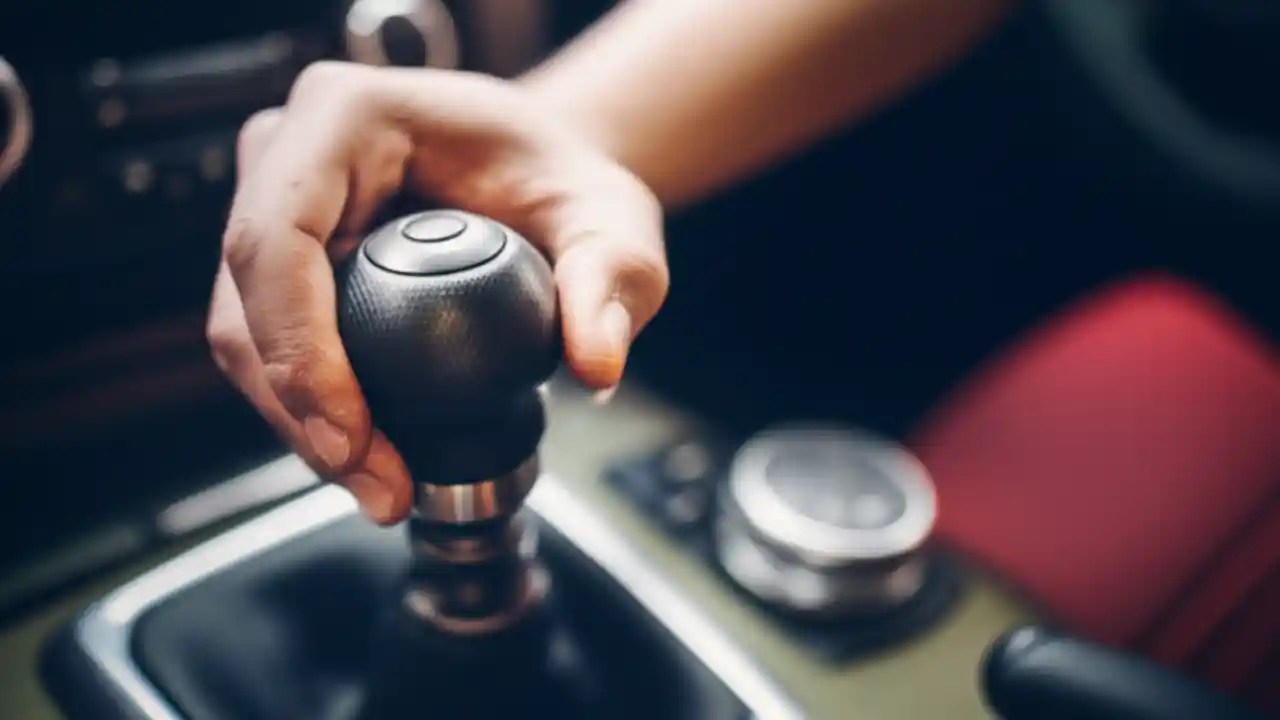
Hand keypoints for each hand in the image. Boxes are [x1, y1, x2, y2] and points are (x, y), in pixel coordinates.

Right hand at [206, 62, 667, 523]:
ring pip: (245, 334)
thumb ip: (614, 280)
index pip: (280, 236)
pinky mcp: (283, 262)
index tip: (353, 435)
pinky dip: (308, 411)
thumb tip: (597, 363)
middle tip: (378, 485)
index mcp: (347, 114)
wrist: (534, 180)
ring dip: (297, 426)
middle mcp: (290, 153)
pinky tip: (365, 458)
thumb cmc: (558, 181)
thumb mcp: (610, 219)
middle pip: (247, 299)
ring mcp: (275, 206)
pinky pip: (269, 347)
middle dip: (297, 411)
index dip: (298, 347)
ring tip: (380, 486)